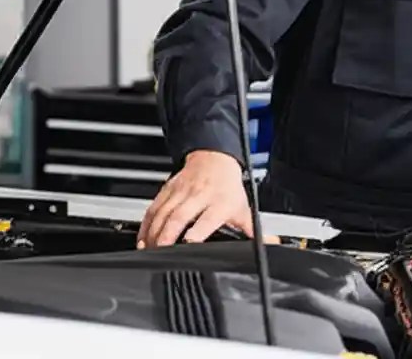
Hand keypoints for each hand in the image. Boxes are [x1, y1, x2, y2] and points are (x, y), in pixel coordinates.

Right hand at [137, 150, 252, 247]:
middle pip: (179, 217)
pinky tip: (143, 238)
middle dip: (167, 236)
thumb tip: (269, 243)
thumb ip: (253, 231)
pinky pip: (153, 208)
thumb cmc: (228, 188)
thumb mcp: (243, 209)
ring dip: (153, 232)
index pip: (206, 219)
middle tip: (160, 254)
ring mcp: (181, 193)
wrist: (214, 158)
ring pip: (163, 213)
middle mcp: (198, 197)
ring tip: (148, 250)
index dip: (196, 233)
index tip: (188, 245)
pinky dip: (146, 224)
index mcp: (219, 203)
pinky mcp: (167, 190)